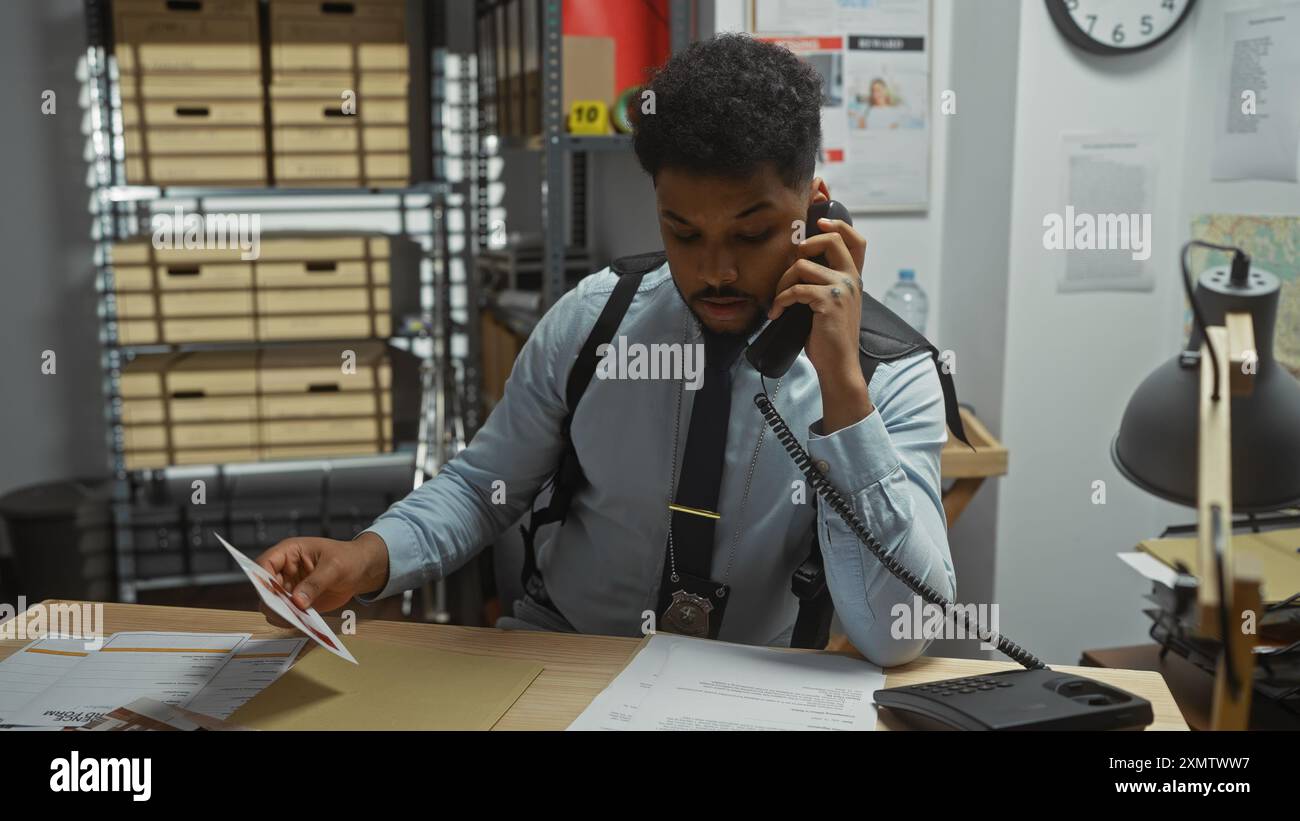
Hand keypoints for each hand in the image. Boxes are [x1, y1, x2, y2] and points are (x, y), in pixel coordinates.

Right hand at [253, 532, 389, 627]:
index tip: (270, 594)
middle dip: (272, 602)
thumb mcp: (334, 567)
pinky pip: (286, 614)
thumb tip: (297, 601)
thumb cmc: (348, 559)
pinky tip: (303, 623)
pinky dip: (291, 620)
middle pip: (264, 588)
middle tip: (286, 613)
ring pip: (272, 604)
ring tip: (298, 619)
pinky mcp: (296, 602)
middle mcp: (284, 570)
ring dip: (281, 614)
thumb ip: (316, 583)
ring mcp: (289, 587)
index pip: (265, 563)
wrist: (361, 571)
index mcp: (289, 552)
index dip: (262, 579)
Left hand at [768, 214, 873, 431]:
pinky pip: (796, 289)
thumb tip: (796, 267)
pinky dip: (780, 300)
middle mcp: (852, 279)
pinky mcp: (829, 302)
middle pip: (831, 239)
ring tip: (778, 301)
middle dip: (805, 244)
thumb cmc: (828, 338)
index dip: (838, 225)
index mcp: (854, 278)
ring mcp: (842, 289)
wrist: (839, 366)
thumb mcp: (829, 306)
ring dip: (782, 282)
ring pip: (803, 266)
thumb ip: (822, 285)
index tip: (819, 223)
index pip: (856, 241)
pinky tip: (776, 313)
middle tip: (791, 263)